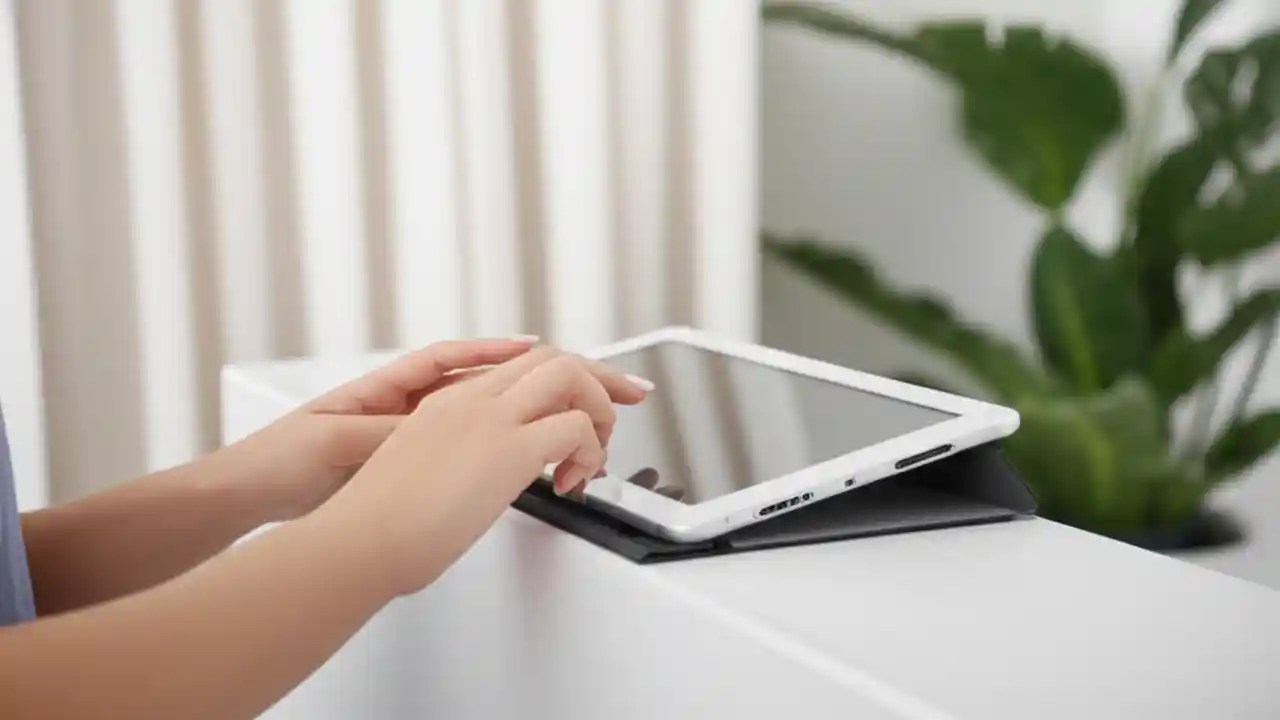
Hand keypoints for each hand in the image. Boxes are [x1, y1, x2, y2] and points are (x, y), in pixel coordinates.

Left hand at [224, 337, 543, 521]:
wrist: (248, 496)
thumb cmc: (278, 459)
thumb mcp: (334, 441)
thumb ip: (382, 433)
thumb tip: (423, 429)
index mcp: (382, 388)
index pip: (448, 357)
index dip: (492, 350)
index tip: (533, 347)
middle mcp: (398, 407)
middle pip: (471, 383)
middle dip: (519, 376)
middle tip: (559, 376)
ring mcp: (404, 437)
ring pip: (471, 417)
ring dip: (510, 412)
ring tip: (553, 416)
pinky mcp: (402, 467)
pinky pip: (458, 451)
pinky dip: (488, 448)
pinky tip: (513, 457)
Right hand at [318, 347, 648, 595]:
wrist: (358, 541)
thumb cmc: (379, 526)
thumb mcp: (423, 475)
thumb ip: (459, 462)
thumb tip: (491, 483)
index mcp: (446, 403)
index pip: (520, 367)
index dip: (566, 374)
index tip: (593, 390)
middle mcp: (470, 400)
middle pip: (552, 357)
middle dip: (600, 377)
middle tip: (628, 400)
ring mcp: (489, 419)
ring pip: (568, 374)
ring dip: (598, 409)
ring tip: (595, 451)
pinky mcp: (507, 449)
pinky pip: (575, 428)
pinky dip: (590, 451)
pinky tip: (573, 481)